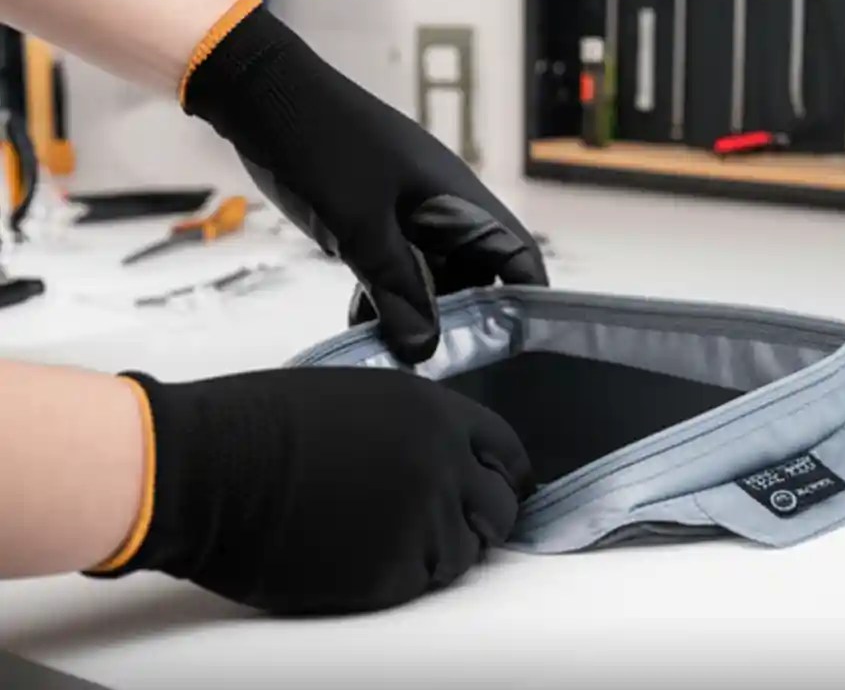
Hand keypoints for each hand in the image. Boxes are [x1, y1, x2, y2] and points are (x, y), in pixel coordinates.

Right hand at [86, 367, 531, 615]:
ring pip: (462, 554)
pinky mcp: (390, 573)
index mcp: (434, 414)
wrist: (202, 468)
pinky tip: (360, 558)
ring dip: (437, 551)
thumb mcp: (357, 396)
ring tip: (382, 539)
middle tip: (448, 526)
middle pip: (498, 509)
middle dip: (480, 520)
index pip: (506, 452)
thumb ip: (413, 425)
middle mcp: (441, 466)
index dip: (501, 474)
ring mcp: (420, 521)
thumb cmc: (257, 425)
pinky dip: (400, 577)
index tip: (495, 489)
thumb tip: (442, 454)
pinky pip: (419, 584)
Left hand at [183, 0, 547, 363]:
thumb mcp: (362, 226)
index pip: (518, 256)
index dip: (524, 303)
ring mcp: (408, 214)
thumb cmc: (322, 147)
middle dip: (464, 320)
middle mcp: (445, 208)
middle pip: (476, 275)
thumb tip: (426, 349)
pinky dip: (386, 298)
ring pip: (432, 276)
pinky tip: (364, 328)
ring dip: (419, 313)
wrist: (260, 94)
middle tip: (445, 366)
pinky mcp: (374, 221)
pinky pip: (396, 268)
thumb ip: (397, 288)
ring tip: (401, 355)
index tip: (510, 351)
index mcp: (460, 200)